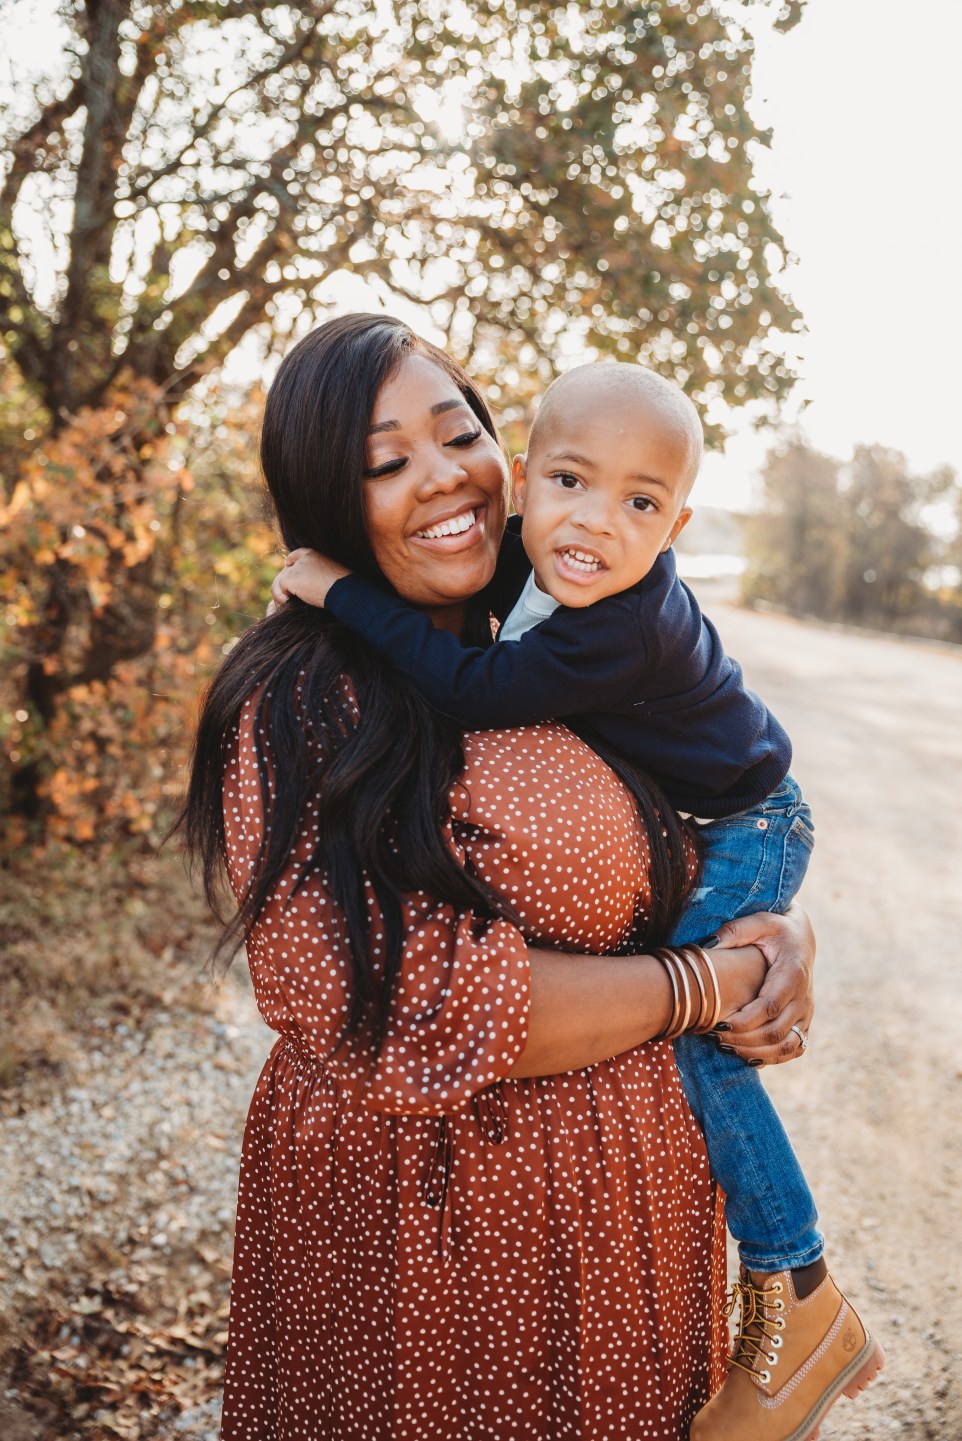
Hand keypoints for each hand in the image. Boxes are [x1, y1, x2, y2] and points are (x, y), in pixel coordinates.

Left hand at [270, 547, 351, 610]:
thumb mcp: (331, 578)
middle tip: (287, 598)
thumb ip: (319, 577)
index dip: (291, 564)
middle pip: (286, 571)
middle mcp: (303, 559)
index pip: (296, 556)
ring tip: (286, 604)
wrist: (343, 591)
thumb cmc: (343, 589)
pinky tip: (287, 604)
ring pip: (280, 580)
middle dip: (285, 584)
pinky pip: (278, 588)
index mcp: (314, 555)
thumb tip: (310, 589)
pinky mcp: (290, 578)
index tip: (288, 568)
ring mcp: (296, 568)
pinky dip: (280, 597)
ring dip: (281, 593)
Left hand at [710, 902, 814, 1065]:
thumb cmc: (775, 929)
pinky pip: (794, 1049)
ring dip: (756, 1052)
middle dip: (743, 1039)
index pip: (769, 1007)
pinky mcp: (804, 1021)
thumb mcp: (757, 921)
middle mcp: (804, 997)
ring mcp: (806, 1012)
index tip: (717, 1023)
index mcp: (792, 974)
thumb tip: (706, 946)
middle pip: (776, 1032)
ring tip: (726, 1046)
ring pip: (787, 1046)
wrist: (802, 938)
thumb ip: (733, 931)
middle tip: (714, 1035)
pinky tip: (746, 1055)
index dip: (743, 1021)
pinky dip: (772, 1058)